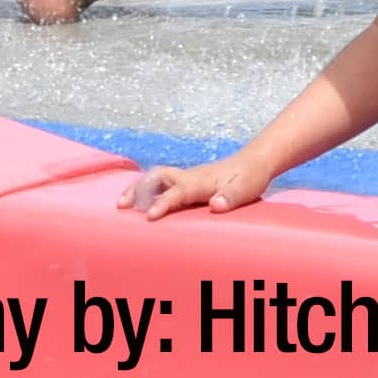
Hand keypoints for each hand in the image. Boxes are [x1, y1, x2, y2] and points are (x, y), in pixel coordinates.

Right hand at [125, 154, 268, 220]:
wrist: (256, 161)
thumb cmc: (251, 177)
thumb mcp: (247, 188)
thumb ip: (231, 197)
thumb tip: (215, 205)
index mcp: (201, 181)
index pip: (177, 192)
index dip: (163, 204)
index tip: (150, 217)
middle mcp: (189, 177)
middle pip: (157, 177)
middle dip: (138, 189)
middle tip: (121, 206)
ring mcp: (187, 178)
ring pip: (157, 178)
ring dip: (139, 188)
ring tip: (123, 205)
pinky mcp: (188, 182)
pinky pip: (163, 184)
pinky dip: (147, 189)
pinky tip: (140, 202)